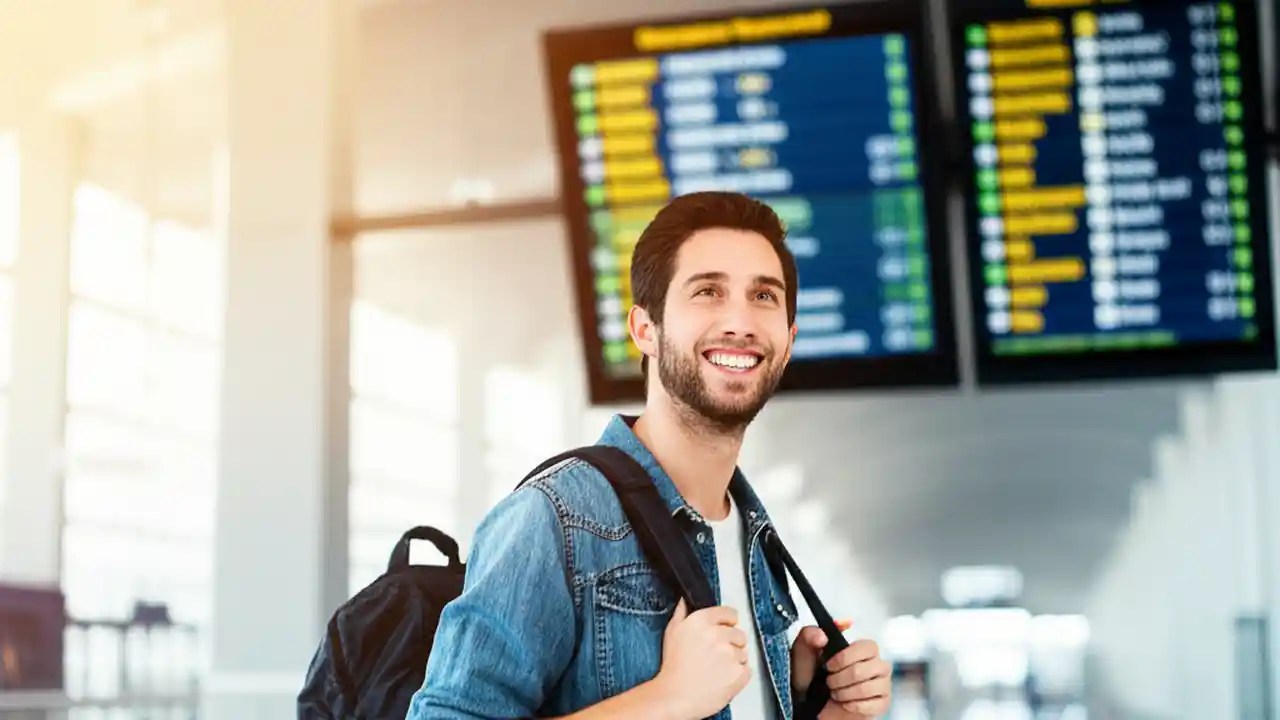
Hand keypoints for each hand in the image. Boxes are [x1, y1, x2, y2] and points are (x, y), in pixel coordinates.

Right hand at [653, 599, 750, 718]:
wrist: (674, 696)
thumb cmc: (673, 667)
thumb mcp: (672, 632)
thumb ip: (682, 613)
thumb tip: (686, 600)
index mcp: (702, 621)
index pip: (730, 613)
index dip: (727, 623)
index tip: (724, 629)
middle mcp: (718, 634)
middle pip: (739, 634)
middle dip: (731, 643)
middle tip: (715, 655)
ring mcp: (730, 654)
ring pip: (743, 653)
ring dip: (734, 660)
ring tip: (715, 669)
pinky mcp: (739, 673)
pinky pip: (747, 670)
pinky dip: (738, 675)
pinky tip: (722, 678)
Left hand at [791, 623, 891, 718]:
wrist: (813, 702)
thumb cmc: (812, 675)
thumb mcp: (804, 652)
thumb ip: (809, 635)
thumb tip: (821, 636)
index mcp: (862, 649)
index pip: (867, 647)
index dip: (844, 658)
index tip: (829, 665)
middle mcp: (877, 664)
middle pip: (863, 670)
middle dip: (839, 679)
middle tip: (830, 682)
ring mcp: (882, 684)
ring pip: (866, 689)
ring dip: (843, 693)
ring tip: (836, 692)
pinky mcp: (883, 702)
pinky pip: (873, 705)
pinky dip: (853, 706)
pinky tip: (845, 703)